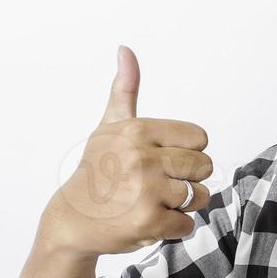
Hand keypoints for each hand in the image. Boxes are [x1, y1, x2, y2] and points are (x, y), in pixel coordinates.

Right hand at [38, 46, 213, 258]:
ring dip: (181, 205)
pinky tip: (147, 221)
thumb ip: (125, 90)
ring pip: (200, 196)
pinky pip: (188, 224)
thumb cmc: (98, 169)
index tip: (161, 160)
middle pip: (204, 167)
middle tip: (156, 185)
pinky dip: (173, 228)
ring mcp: (146, 190)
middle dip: (186, 179)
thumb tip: (125, 49)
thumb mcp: (110, 126)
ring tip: (151, 202)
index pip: (200, 138)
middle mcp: (141, 157)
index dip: (186, 153)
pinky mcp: (149, 222)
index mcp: (138, 130)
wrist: (72, 220)